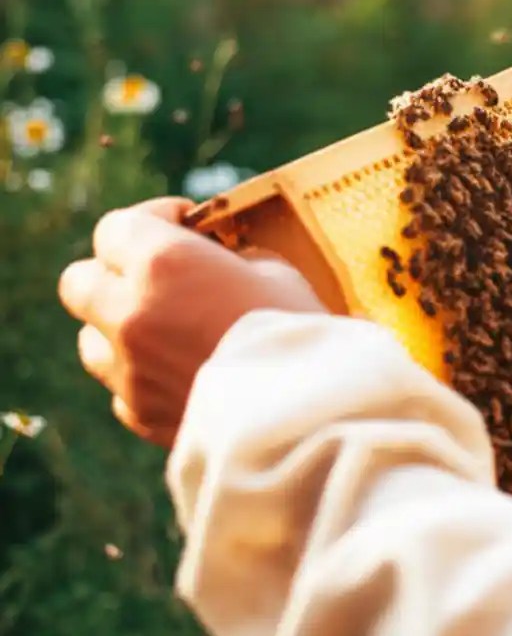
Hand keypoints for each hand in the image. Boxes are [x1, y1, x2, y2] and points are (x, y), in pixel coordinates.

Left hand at [58, 197, 326, 447]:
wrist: (308, 415)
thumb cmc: (301, 332)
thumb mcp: (275, 271)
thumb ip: (231, 260)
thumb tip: (222, 261)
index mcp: (162, 263)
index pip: (116, 227)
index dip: (152, 220)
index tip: (183, 226)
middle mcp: (129, 312)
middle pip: (79, 281)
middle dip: (113, 273)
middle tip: (159, 278)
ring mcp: (127, 369)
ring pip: (90, 339)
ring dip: (118, 329)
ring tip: (167, 332)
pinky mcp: (140, 414)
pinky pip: (120, 389)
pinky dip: (142, 378)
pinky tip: (183, 375)